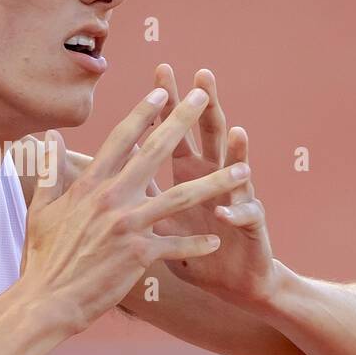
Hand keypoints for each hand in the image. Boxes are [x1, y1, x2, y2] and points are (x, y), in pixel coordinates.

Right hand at [19, 86, 249, 332]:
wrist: (46, 301)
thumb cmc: (41, 257)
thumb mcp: (41, 208)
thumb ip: (51, 170)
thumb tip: (52, 135)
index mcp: (89, 186)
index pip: (120, 139)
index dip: (142, 114)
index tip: (160, 92)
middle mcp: (111, 199)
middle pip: (153, 152)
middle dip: (181, 122)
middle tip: (202, 97)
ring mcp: (127, 226)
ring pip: (180, 197)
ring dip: (215, 183)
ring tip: (243, 171)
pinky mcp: (138, 255)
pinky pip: (176, 246)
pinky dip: (196, 244)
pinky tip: (215, 239)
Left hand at [145, 63, 279, 307]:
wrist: (228, 282)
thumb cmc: (190, 245)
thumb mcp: (155, 216)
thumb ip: (133, 187)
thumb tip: (104, 164)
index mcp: (187, 172)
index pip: (174, 132)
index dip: (169, 105)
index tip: (160, 72)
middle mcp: (213, 177)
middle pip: (209, 135)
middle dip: (206, 107)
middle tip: (203, 77)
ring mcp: (235, 197)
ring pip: (237, 168)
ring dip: (236, 151)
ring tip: (236, 130)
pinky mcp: (251, 225)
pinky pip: (246, 215)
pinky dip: (237, 212)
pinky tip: (229, 209)